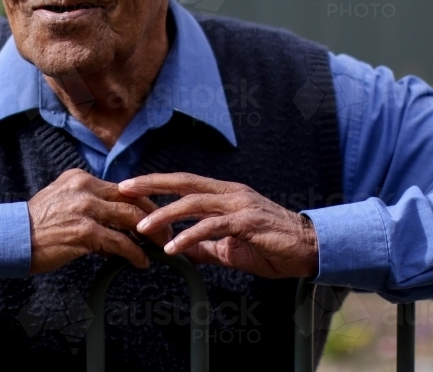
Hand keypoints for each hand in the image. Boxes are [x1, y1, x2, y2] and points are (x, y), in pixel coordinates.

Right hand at [27, 168, 171, 273]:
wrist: (11, 238)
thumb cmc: (35, 226)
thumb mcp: (60, 201)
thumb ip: (86, 203)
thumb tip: (115, 225)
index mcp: (80, 178)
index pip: (122, 187)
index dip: (142, 202)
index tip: (156, 215)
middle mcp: (85, 188)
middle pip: (132, 199)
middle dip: (154, 215)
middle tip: (167, 230)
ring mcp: (85, 209)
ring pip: (131, 218)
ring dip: (150, 235)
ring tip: (160, 247)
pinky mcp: (84, 231)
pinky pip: (120, 243)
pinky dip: (135, 254)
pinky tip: (141, 263)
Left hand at [118, 172, 317, 278]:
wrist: (308, 250)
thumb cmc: (270, 246)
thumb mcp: (230, 247)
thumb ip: (204, 245)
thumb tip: (178, 249)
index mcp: (224, 194)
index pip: (184, 182)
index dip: (156, 182)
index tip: (130, 185)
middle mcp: (230, 193)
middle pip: (184, 183)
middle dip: (152, 185)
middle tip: (123, 189)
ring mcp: (239, 205)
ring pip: (194, 203)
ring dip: (165, 215)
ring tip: (142, 227)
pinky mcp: (247, 222)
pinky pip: (212, 226)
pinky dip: (190, 236)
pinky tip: (173, 247)